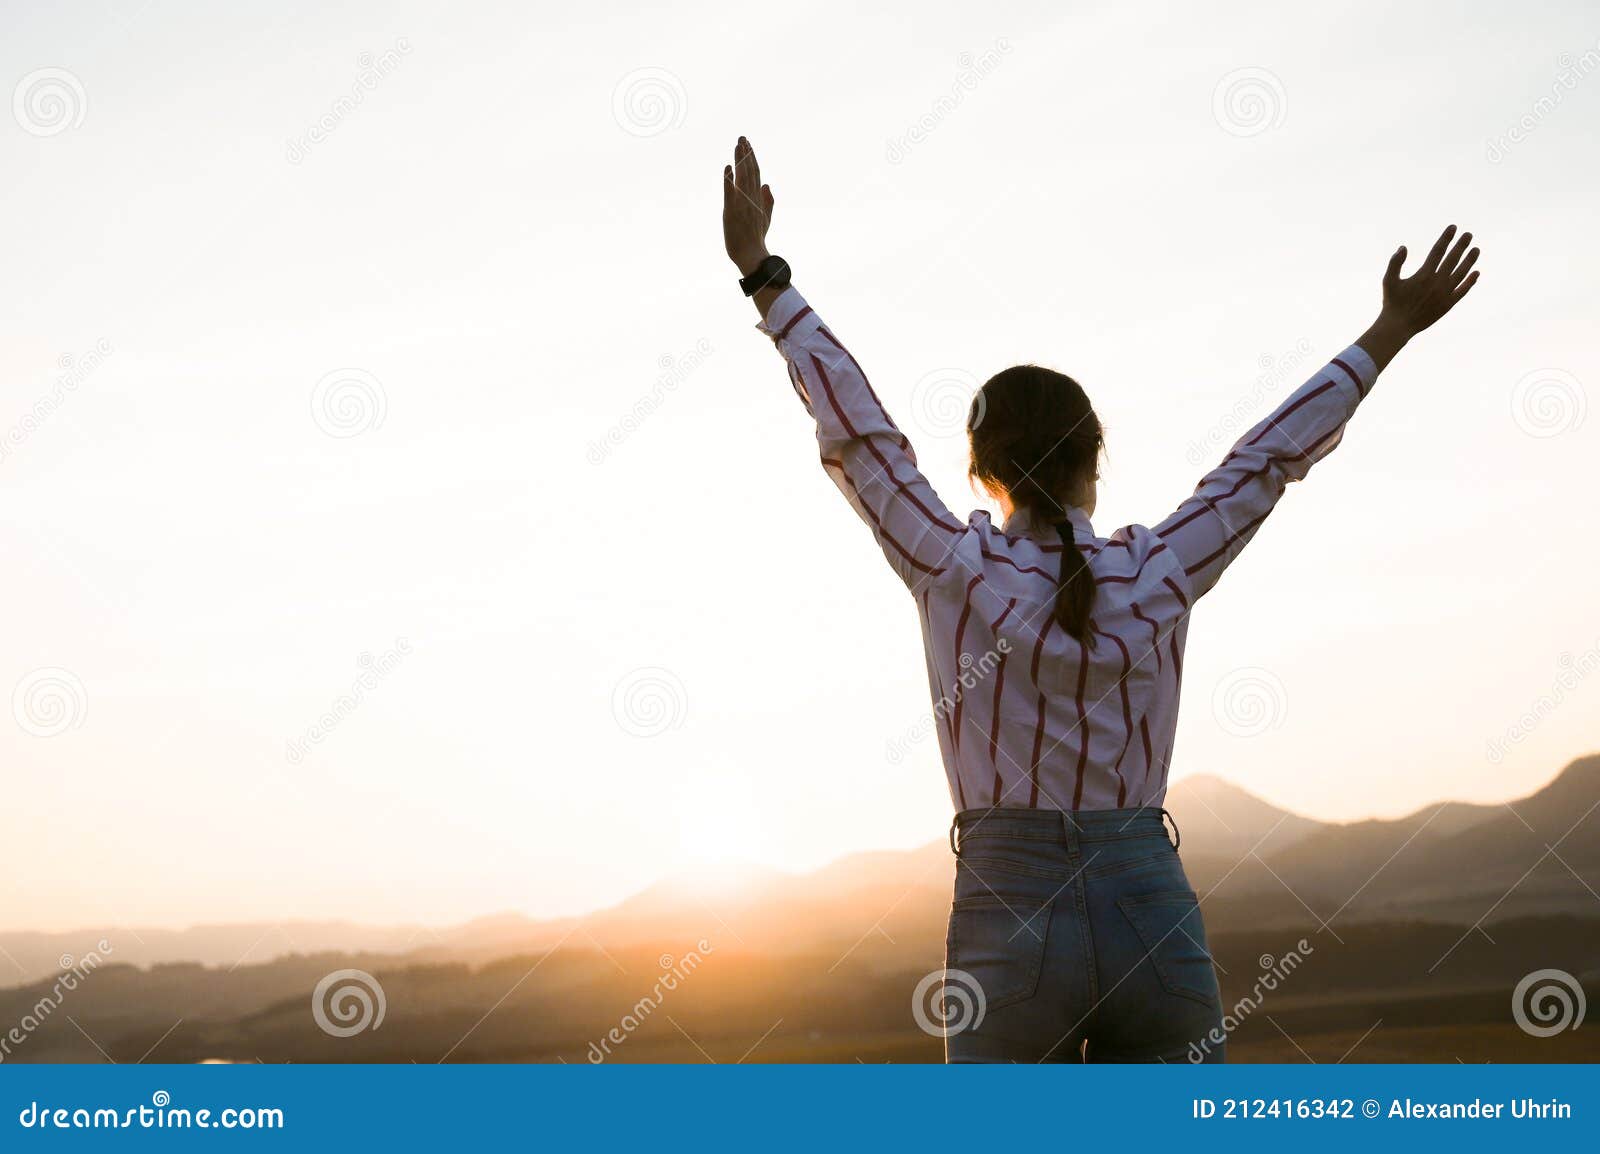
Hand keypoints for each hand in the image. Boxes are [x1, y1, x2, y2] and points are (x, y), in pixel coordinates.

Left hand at [722, 137, 773, 276]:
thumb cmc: (756, 238)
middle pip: (750, 171)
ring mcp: (742, 204)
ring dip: (740, 160)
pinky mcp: (732, 211)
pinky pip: (730, 193)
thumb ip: (768, 200)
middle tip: (742, 138)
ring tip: (738, 145)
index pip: (755, 173)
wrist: (752, 255)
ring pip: (742, 177)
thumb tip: (767, 184)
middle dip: (746, 154)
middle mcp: (751, 198)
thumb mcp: (766, 218)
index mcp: (758, 199)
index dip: (752, 158)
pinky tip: (727, 168)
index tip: (748, 145)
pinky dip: (729, 180)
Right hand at [1379, 224, 1480, 338]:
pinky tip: (1476, 273)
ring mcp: (1445, 293)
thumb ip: (1395, 263)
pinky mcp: (1448, 304)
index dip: (1446, 238)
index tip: (1453, 228)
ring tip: (1476, 250)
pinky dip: (1470, 281)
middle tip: (1469, 234)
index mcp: (1424, 275)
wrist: (1398, 326)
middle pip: (1453, 259)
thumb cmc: (1392, 303)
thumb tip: (1403, 247)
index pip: (1438, 251)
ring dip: (1469, 260)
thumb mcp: (1388, 281)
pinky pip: (1463, 290)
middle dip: (1461, 245)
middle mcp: (1437, 282)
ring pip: (1461, 273)